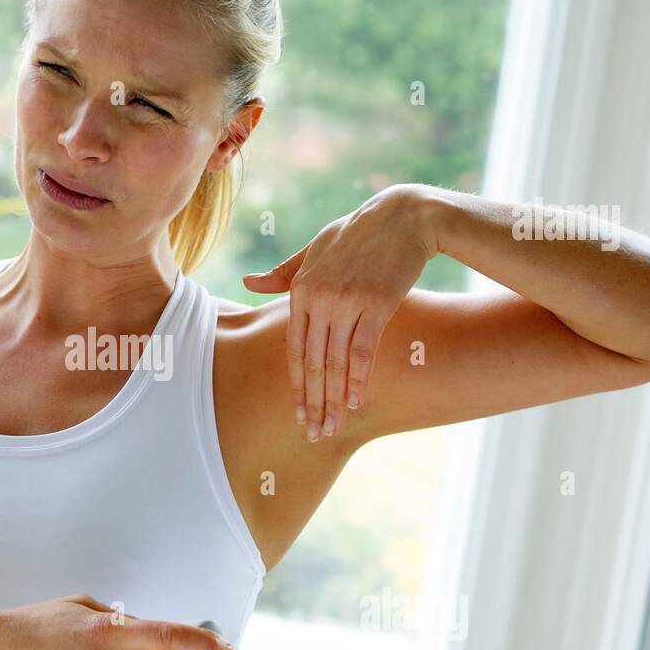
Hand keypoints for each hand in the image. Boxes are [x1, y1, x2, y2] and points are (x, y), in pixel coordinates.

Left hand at [242, 185, 437, 440]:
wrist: (402, 217)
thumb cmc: (356, 233)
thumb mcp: (313, 250)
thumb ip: (283, 274)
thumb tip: (247, 283)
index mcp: (301, 290)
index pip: (294, 349)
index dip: (296, 385)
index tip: (297, 413)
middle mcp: (320, 300)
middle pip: (313, 363)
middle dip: (313, 402)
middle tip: (312, 433)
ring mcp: (347, 303)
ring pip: (336, 363)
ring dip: (334, 400)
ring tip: (331, 427)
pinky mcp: (377, 305)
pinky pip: (364, 351)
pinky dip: (359, 379)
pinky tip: (356, 402)